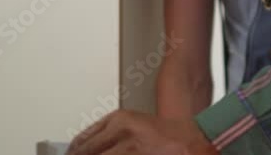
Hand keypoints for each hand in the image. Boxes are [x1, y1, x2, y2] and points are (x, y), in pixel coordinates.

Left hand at [67, 109, 219, 154]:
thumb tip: (81, 151)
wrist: (198, 143)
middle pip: (84, 154)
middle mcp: (123, 132)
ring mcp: (131, 149)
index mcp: (120, 119)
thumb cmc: (170, 137)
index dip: (72, 154)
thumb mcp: (135, 127)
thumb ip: (110, 136)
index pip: (80, 142)